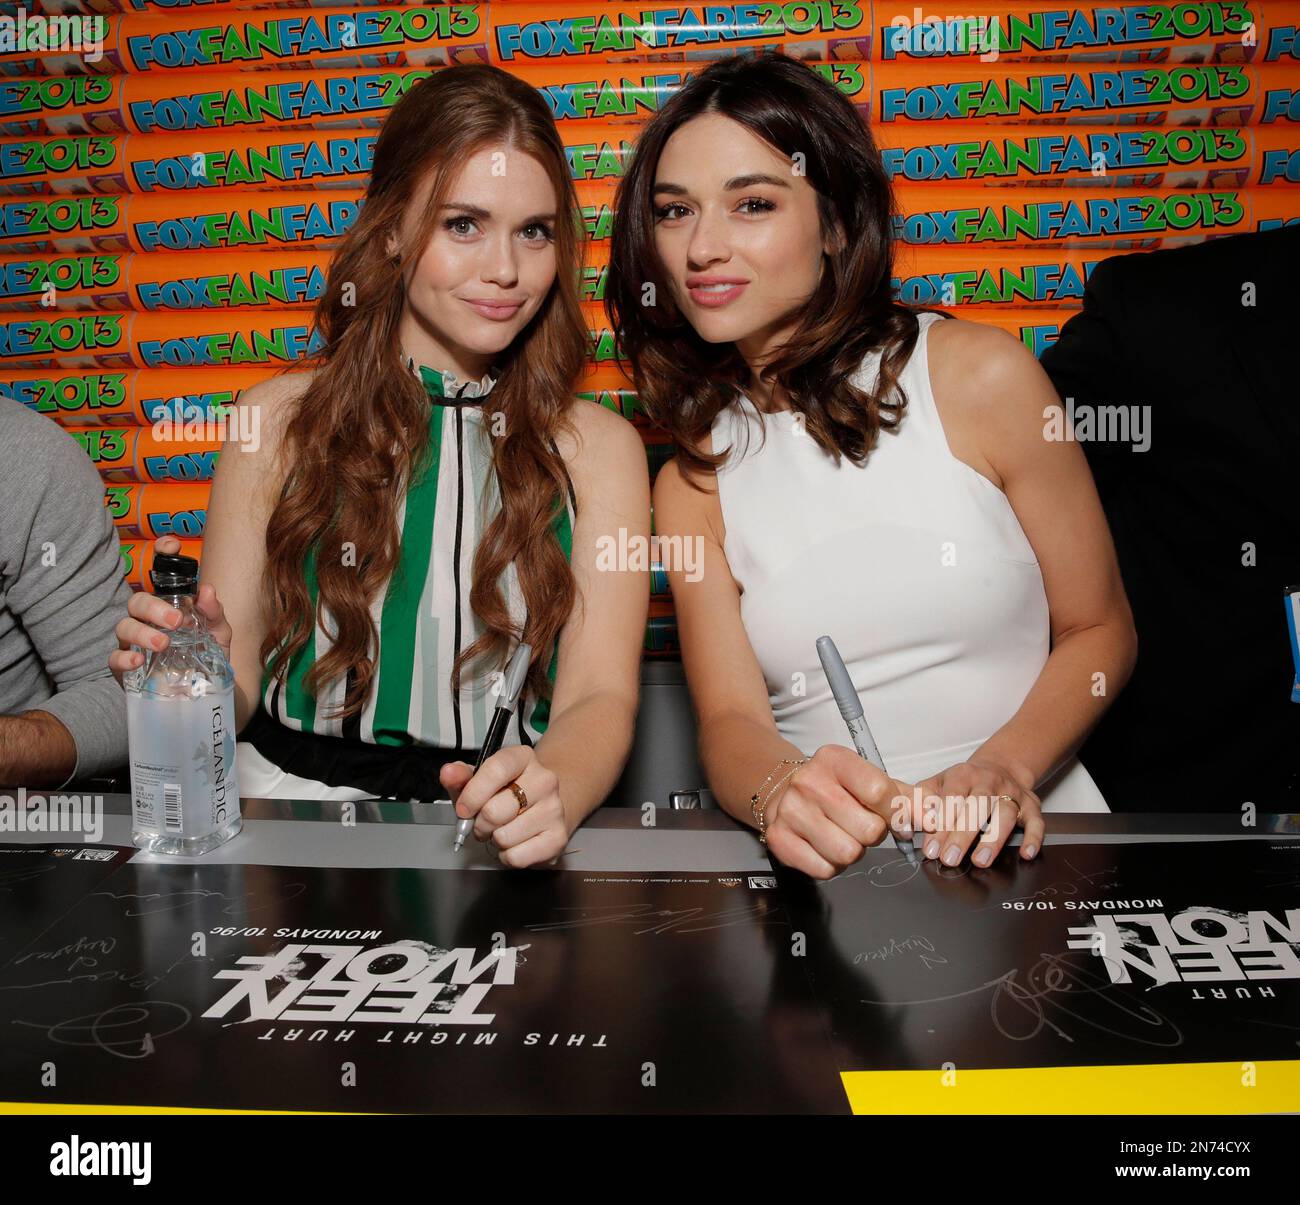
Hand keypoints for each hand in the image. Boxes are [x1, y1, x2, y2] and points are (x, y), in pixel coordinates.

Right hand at [108, 535, 231, 684]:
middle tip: (176, 622)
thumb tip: (207, 590)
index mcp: (169, 605)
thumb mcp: (219, 633)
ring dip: (142, 633)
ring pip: (123, 626)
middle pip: (136, 601)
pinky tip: (137, 661)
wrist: (207, 692)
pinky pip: (114, 658)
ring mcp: (134, 642)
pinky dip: (123, 658)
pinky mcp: (126, 667)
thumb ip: (214, 613)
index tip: (170, 546)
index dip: (161, 555)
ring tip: (163, 644)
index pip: (159, 575)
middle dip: (153, 607)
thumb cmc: (208, 655)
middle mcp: (147, 619)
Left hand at [440, 744, 570, 867]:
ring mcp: (554, 809)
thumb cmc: (506, 793)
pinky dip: (507, 856)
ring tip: (502, 830)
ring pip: (504, 837)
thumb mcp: (479, 781)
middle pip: (494, 811)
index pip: (496, 769)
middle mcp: (545, 780)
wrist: (543, 808)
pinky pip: (516, 857)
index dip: (473, 794)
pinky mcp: (558, 838)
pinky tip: (515, 843)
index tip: (463, 809)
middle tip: (484, 822)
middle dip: (480, 824)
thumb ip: (461, 777)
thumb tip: (448, 773)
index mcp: (523, 758)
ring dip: (494, 839)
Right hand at [762, 744, 915, 879]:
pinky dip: (831, 864)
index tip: (899, 822)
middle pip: (868, 829)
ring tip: (842, 835)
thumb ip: (906, 799)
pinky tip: (824, 846)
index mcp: (834, 759)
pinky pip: (824, 869)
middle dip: (873, 834)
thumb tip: (935, 819)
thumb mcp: (869, 780)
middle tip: (861, 825)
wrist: (783, 791)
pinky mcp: (779, 838)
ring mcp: (791, 810)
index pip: (880, 792)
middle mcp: (809, 781)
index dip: (897, 814)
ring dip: (852, 851)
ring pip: (847, 853)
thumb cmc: (835, 788)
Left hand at [912, 757, 1043, 867]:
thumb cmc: (964, 782)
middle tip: (949, 859)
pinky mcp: (1032, 805)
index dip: (940, 824)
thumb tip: (905, 821)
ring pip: (1005, 814)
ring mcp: (1012, 793)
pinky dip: (1034, 837)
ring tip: (980, 861)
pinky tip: (1026, 853)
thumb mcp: (938, 782)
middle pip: (976, 807)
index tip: (930, 848)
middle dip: (962, 835)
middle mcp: (989, 782)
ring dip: (993, 839)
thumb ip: (921, 800)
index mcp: (962, 775)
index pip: (950, 799)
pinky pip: (1037, 821)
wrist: (1000, 766)